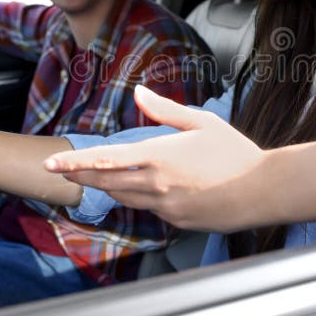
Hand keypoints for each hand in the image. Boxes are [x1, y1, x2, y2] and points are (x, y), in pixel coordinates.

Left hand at [44, 85, 264, 231]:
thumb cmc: (235, 152)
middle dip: (83, 177)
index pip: (106, 160)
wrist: (262, 190)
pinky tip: (150, 189)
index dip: (76, 163)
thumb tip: (141, 93)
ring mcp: (166, 207)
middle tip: (64, 172)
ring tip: (98, 178)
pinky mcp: (177, 222)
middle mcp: (156, 185)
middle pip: (107, 184)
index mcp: (158, 156)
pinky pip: (151, 210)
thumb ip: (165, 110)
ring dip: (110, 188)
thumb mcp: (201, 122)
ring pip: (125, 199)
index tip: (53, 165)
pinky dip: (142, 198)